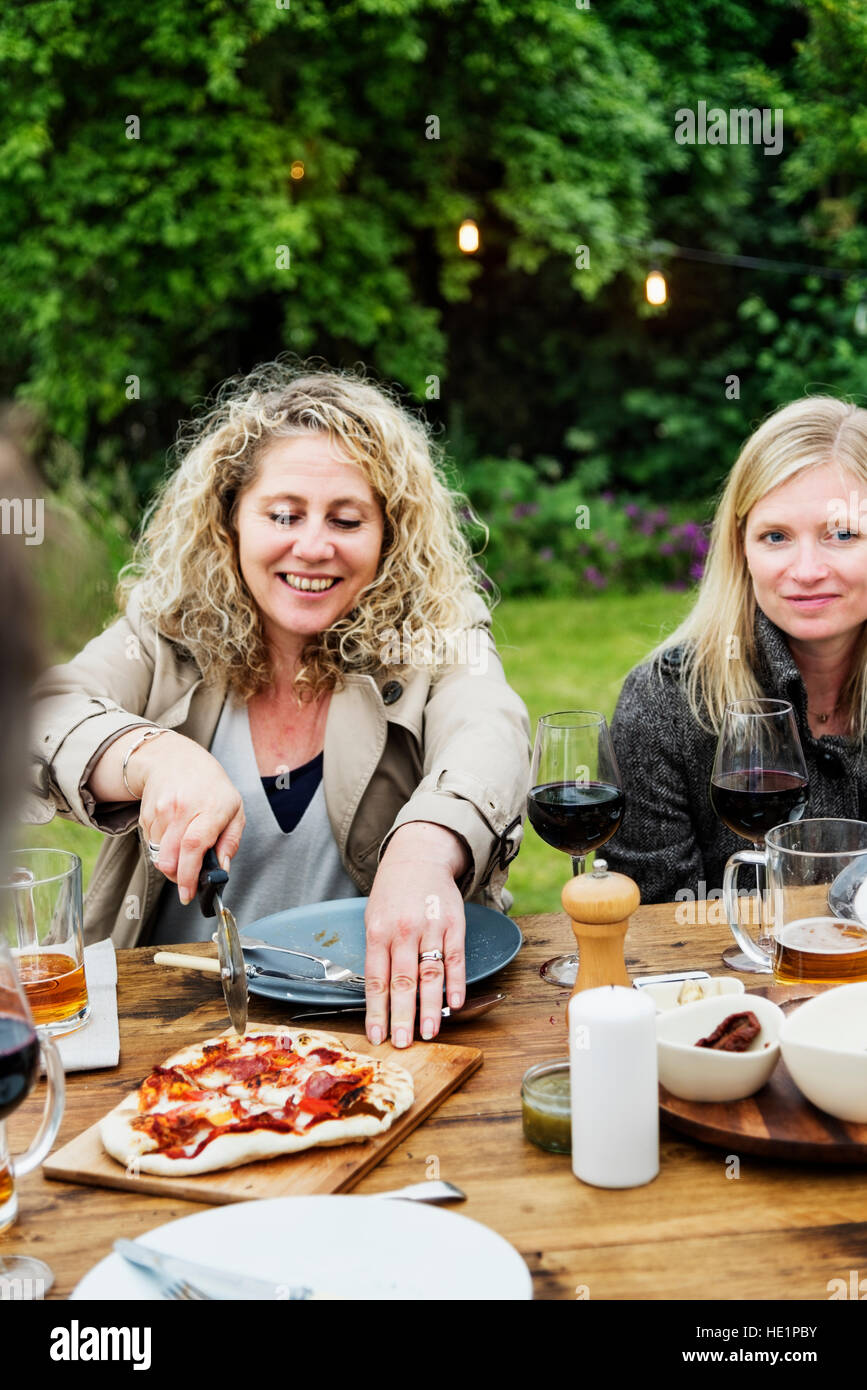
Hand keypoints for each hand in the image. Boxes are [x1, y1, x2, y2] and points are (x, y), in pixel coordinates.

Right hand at [124, 732, 244, 903]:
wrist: (176, 759)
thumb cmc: (211, 787)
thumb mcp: (235, 809)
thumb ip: (230, 842)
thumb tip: (222, 869)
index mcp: (209, 808)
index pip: (194, 846)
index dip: (189, 875)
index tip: (189, 893)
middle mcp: (181, 809)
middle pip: (170, 858)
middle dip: (178, 878)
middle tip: (188, 880)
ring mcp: (160, 811)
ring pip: (159, 856)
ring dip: (171, 864)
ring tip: (185, 850)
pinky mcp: (146, 815)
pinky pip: (151, 846)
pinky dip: (163, 850)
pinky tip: (174, 835)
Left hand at [364, 823, 468, 1048]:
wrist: (419, 856)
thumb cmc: (392, 892)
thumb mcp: (373, 917)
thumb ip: (377, 952)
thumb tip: (379, 995)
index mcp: (379, 931)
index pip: (376, 979)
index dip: (377, 1011)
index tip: (377, 1035)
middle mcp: (404, 931)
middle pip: (404, 981)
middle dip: (403, 1016)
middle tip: (404, 1044)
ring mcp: (431, 927)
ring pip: (431, 974)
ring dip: (430, 1007)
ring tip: (428, 1032)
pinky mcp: (454, 924)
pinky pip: (455, 959)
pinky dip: (456, 983)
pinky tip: (454, 1004)